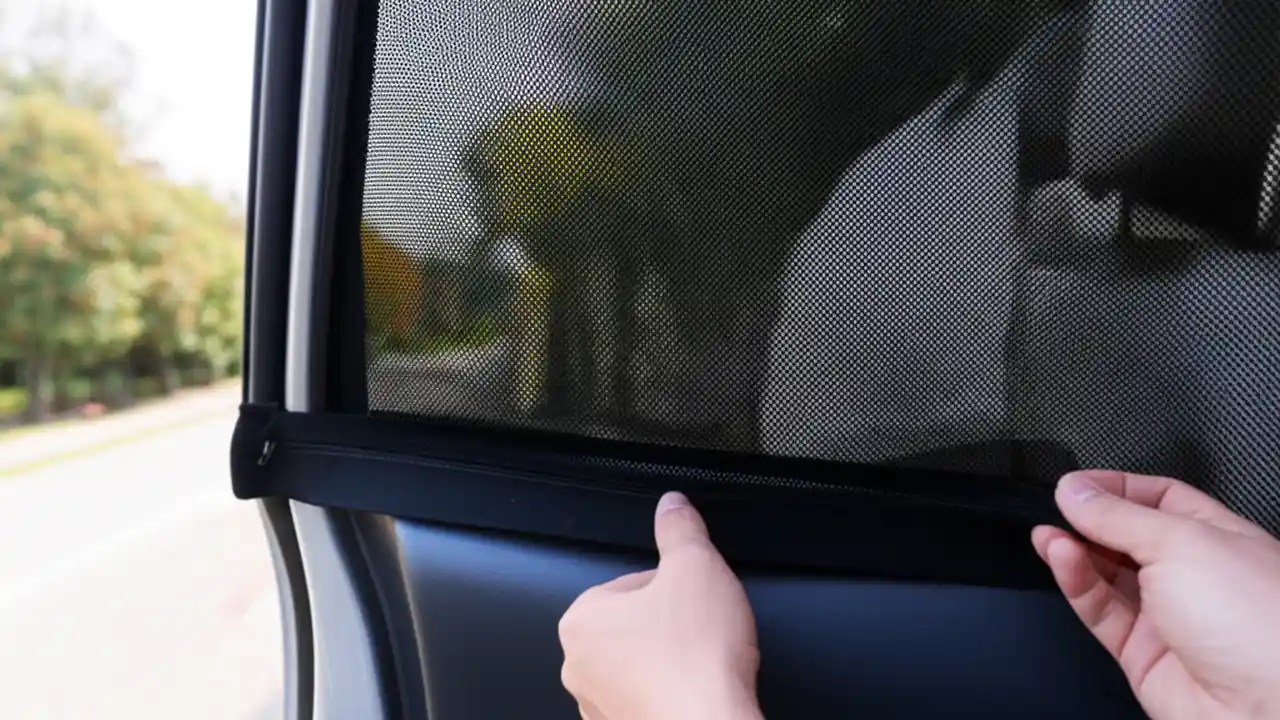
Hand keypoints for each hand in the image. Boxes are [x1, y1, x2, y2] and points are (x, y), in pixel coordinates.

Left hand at [558, 492, 762, 719]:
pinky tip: (697, 690)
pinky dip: (671, 694)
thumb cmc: (696, 658)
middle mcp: (579, 666)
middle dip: (668, 624)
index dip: (672, 585)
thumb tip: (672, 506)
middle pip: (634, 626)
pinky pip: (649, 700)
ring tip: (702, 661)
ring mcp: (598, 706)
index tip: (694, 595)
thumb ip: (680, 529)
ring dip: (669, 660)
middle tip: (702, 628)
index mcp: (582, 620)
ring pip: (641, 666)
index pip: (631, 583)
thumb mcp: (696, 567)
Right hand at [1033, 470, 1279, 719]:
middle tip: (1056, 507)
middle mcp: (1195, 576)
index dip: (1116, 488)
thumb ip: (1119, 515)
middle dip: (1089, 521)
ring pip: (1108, 576)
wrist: (1267, 710)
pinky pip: (1101, 611)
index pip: (1159, 498)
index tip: (1076, 484)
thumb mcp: (1180, 541)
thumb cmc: (1259, 622)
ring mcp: (1168, 616)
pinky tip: (1061, 559)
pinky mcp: (1142, 653)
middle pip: (1128, 537)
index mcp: (1220, 538)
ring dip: (1075, 551)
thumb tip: (1076, 490)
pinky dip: (1076, 583)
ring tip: (1047, 534)